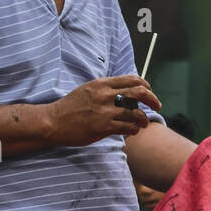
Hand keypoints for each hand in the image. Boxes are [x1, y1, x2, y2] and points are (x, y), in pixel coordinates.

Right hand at [44, 76, 160, 146]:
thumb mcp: (87, 90)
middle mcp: (105, 95)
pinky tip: (133, 131)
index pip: (132, 79)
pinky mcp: (103, 127)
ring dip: (143, 119)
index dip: (145, 85)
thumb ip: (104, 89)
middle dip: (152, 99)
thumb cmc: (70, 107)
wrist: (53, 121)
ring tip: (143, 123)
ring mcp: (105, 111)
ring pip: (135, 113)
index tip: (149, 91)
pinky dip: (134, 130)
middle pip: (139, 92)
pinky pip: (127, 127)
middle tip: (157, 106)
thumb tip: (123, 91)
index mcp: (102, 84)